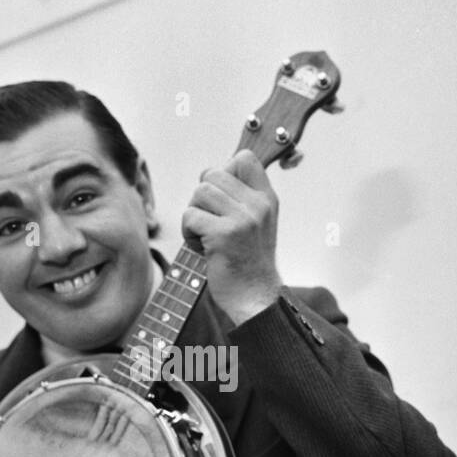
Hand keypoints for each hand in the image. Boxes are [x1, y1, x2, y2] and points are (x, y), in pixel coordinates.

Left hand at [181, 149, 282, 324]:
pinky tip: (203, 248)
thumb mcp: (256, 222)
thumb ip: (240, 196)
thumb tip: (210, 173)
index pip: (244, 159)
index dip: (224, 171)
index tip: (222, 199)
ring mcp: (243, 219)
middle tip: (210, 222)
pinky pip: (190, 215)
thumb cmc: (248, 261)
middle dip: (201, 199)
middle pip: (212, 174)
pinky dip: (188, 233)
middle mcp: (258, 205)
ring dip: (194, 215)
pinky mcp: (224, 234)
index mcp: (267, 198)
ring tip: (206, 236)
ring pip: (199, 193)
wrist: (255, 297)